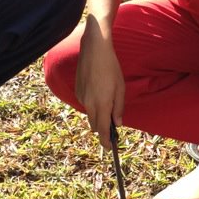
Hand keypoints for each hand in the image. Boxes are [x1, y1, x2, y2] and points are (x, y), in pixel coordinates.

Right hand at [75, 25, 124, 147]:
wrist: (94, 50)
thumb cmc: (110, 68)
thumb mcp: (120, 88)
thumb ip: (118, 108)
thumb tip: (118, 123)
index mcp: (101, 104)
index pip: (103, 129)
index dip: (106, 141)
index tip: (109, 148)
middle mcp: (89, 103)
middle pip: (95, 125)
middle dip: (103, 129)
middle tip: (113, 126)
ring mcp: (81, 98)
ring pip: (90, 114)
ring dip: (98, 115)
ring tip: (108, 102)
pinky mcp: (77, 91)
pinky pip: (86, 104)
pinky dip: (93, 104)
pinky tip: (99, 91)